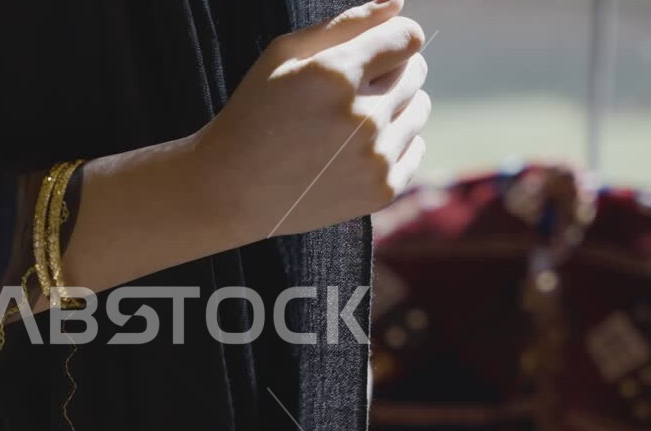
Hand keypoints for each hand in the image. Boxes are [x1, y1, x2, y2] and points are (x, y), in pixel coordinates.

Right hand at [192, 0, 429, 239]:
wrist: (231, 191)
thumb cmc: (254, 114)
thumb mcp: (282, 56)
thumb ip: (344, 23)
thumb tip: (397, 6)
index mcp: (333, 76)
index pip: (408, 37)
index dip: (391, 39)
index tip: (373, 50)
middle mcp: (361, 118)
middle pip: (415, 71)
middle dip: (389, 71)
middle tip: (348, 89)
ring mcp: (374, 159)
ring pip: (419, 109)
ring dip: (393, 106)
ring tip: (349, 120)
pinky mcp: (380, 190)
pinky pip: (415, 148)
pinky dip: (392, 143)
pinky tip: (354, 150)